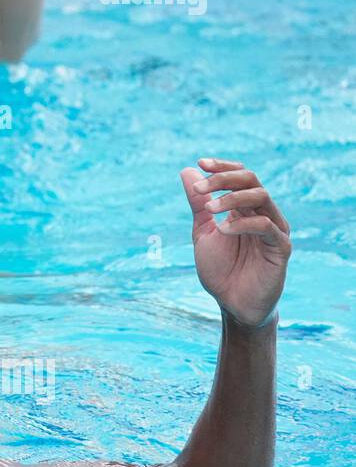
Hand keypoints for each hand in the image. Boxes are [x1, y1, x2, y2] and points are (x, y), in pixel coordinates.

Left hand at [180, 158, 290, 328]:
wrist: (232, 303)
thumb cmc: (221, 269)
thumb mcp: (203, 231)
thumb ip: (199, 204)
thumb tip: (186, 170)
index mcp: (245, 208)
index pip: (241, 175)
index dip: (223, 166)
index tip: (200, 163)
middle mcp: (263, 213)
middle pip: (251, 180)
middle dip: (223, 178)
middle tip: (199, 189)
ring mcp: (274, 229)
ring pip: (261, 197)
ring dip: (231, 198)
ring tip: (209, 209)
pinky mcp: (281, 247)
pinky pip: (266, 226)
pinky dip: (242, 223)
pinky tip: (222, 230)